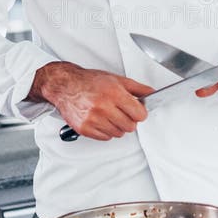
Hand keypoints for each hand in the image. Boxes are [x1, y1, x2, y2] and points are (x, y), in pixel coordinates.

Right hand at [29, 62, 154, 140]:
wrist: (65, 86)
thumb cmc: (89, 82)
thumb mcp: (116, 79)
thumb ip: (137, 88)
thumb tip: (152, 94)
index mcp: (113, 93)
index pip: (139, 114)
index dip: (140, 113)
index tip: (137, 110)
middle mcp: (103, 107)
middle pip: (130, 126)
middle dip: (129, 120)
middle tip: (122, 112)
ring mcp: (93, 119)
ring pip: (119, 133)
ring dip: (117, 126)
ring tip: (109, 114)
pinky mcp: (84, 129)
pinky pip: (105, 138)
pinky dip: (106, 131)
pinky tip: (101, 120)